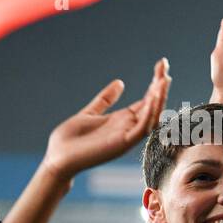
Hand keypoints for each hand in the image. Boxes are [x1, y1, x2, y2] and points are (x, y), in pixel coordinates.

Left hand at [44, 59, 170, 178]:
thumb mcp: (90, 112)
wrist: (57, 158)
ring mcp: (127, 137)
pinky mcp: (122, 144)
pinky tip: (154, 98)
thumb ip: (105, 99)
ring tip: (164, 79)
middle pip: (152, 105)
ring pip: (152, 117)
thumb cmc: (70, 140)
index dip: (155, 83)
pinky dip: (150, 114)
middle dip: (160, 86)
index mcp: (122, 120)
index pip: (146, 100)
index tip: (161, 64)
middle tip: (164, 64)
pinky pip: (142, 129)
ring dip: (159, 98)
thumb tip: (120, 82)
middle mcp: (128, 128)